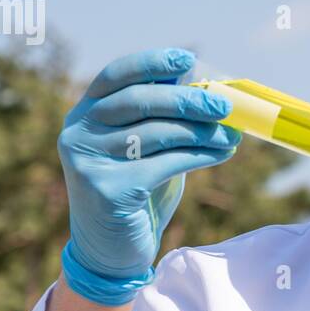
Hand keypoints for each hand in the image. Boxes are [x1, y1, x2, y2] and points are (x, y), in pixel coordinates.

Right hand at [57, 48, 239, 304]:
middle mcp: (79, 133)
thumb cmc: (135, 192)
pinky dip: (198, 156)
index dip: (151, 63)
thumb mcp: (146, 149)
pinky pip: (164, 164)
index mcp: (84, 114)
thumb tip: (210, 89)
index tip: (186, 59)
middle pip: (138, 101)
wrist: (110, 251)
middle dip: (187, 100)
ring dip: (201, 132)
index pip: (116, 75)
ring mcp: (88, 161)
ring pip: (155, 134)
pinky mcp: (107, 189)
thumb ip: (164, 120)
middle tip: (225, 106)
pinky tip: (220, 154)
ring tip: (230, 136)